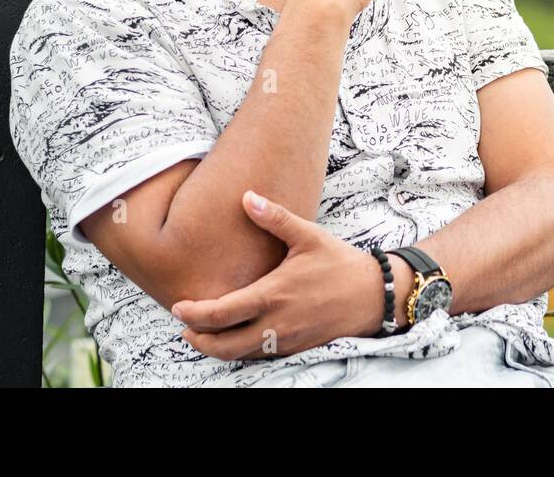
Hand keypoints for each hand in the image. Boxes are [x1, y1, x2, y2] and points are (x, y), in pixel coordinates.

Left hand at [171, 190, 395, 359]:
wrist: (375, 295)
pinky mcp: (297, 348)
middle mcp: (276, 324)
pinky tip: (237, 337)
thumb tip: (247, 197)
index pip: (221, 313)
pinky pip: (261, 356)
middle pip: (224, 345)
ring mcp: (287, 340)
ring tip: (204, 334)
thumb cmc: (340, 263)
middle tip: (185, 328)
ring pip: (241, 355)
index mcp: (273, 295)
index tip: (178, 306)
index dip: (194, 314)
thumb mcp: (308, 236)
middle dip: (199, 340)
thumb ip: (275, 218)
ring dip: (218, 348)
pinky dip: (242, 351)